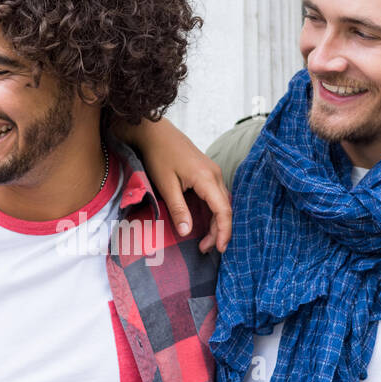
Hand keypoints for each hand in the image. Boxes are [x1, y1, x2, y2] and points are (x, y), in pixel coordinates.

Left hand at [115, 116, 231, 252]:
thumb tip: (187, 232)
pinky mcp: (207, 172)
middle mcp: (215, 174)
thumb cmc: (159, 155)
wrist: (155, 133)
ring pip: (222, 203)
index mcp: (207, 178)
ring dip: (215, 223)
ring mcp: (213, 172)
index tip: (219, 248)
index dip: (223, 231)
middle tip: (205, 249)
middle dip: (218, 231)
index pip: (223, 210)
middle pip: (225, 209)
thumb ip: (178, 209)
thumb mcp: (166, 185)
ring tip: (204, 240)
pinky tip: (204, 223)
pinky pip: (216, 196)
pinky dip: (212, 212)